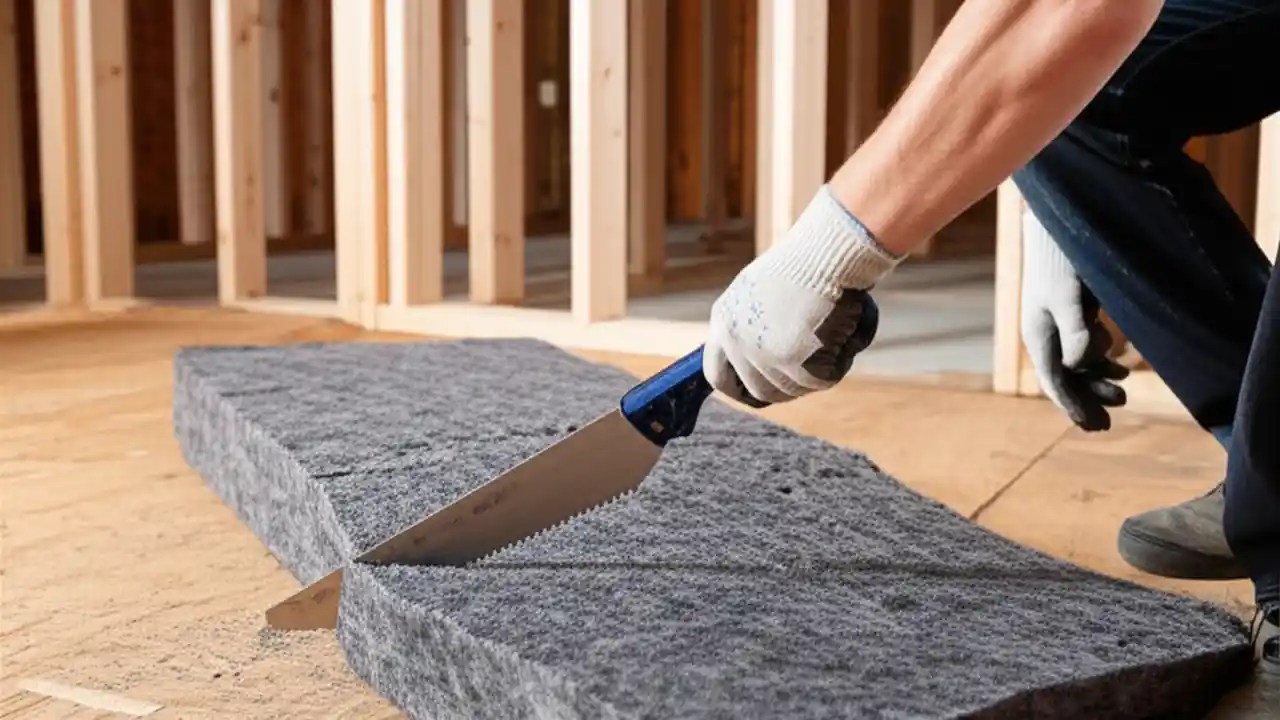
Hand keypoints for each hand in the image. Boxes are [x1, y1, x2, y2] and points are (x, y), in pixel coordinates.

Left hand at [703, 186, 895, 405]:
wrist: (827, 253)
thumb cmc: (804, 263)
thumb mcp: (759, 292)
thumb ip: (752, 327)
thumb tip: (760, 362)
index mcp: (724, 322)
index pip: (717, 376)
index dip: (740, 388)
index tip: (758, 390)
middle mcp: (738, 343)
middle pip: (761, 390)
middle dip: (787, 386)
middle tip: (811, 368)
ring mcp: (766, 357)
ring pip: (795, 388)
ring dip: (816, 371)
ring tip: (833, 334)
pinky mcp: (798, 365)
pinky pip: (822, 380)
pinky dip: (839, 362)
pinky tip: (845, 332)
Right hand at [1021, 210, 1127, 429]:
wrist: (1057, 223)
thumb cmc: (1062, 259)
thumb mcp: (1068, 297)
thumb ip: (1076, 332)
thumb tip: (1080, 367)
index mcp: (1040, 335)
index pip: (1056, 381)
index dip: (1075, 406)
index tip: (1094, 427)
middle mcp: (1045, 333)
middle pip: (1065, 378)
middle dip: (1087, 400)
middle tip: (1111, 422)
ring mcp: (1057, 322)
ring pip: (1076, 364)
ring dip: (1096, 382)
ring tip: (1123, 393)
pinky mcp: (1070, 310)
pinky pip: (1083, 346)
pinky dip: (1100, 361)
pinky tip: (1119, 365)